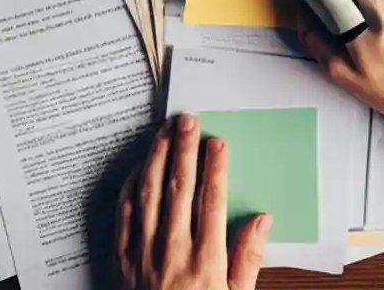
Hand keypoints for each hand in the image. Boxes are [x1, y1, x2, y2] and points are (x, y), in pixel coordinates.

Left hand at [116, 114, 270, 289]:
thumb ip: (248, 259)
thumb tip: (262, 220)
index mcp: (205, 263)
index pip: (212, 202)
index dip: (216, 169)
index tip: (219, 143)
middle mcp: (172, 252)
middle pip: (179, 189)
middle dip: (184, 150)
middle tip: (189, 121)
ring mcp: (142, 254)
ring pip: (148, 194)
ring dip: (156, 159)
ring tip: (164, 132)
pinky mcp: (121, 260)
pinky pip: (124, 214)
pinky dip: (131, 186)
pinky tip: (139, 167)